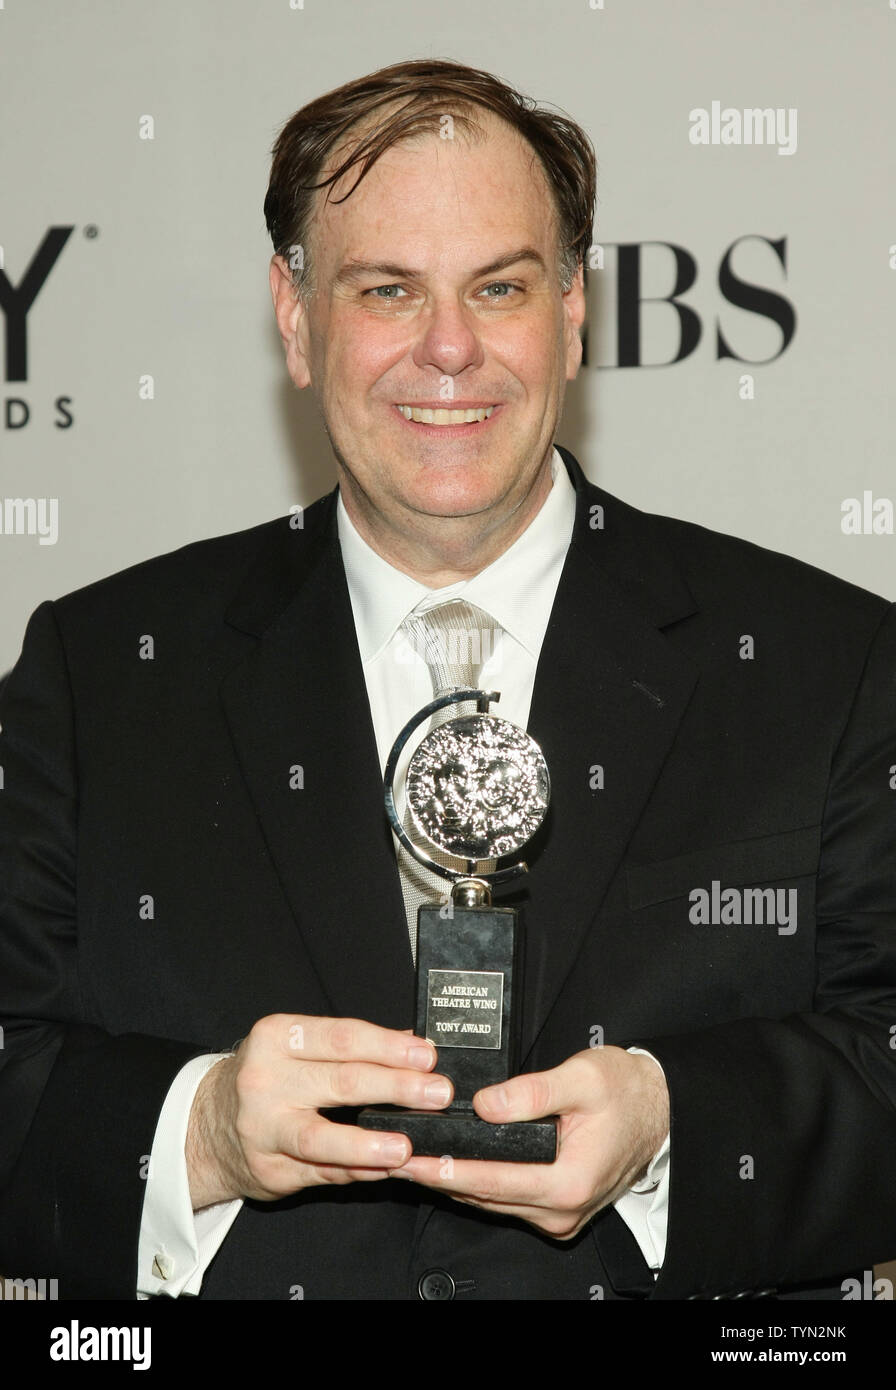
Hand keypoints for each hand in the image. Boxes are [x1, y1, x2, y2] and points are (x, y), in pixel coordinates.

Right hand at [186, 1013, 452, 1208]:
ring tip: (404, 1146)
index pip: (341, 1037)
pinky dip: (355, 1172)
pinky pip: (319, 1173)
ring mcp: (263, 1128)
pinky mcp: (267, 1169)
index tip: (426, 1054)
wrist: (208, 1124)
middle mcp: (264, 1079)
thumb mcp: (300, 1046)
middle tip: (438, 1093)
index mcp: (278, 1037)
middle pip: (339, 1082)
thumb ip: (352, 1046)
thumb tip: (413, 1044)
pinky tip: (384, 1169)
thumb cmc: (270, 1076)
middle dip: (395, 1088)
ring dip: (367, 1143)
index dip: (387, 1046)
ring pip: (320, 1137)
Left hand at [387, 1046, 668, 1237]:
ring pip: (491, 1200)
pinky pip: (505, 1198)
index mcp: (568, 1181)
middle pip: (484, 1195)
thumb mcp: (582, 1077)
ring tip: (411, 1158)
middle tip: (393, 1155)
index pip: (489, 1180)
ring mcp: (559, 1214)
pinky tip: (450, 1162)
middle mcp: (562, 1209)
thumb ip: (532, 1092)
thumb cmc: (625, 1091)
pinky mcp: (556, 1208)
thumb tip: (485, 1105)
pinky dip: (476, 1180)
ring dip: (451, 1180)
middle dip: (436, 1175)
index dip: (443, 1169)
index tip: (407, 1159)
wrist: (660, 1109)